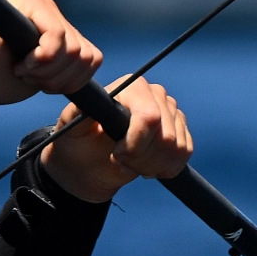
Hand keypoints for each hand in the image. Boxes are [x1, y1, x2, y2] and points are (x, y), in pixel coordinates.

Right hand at [0, 0, 102, 104]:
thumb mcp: (46, 77)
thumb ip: (69, 66)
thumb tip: (91, 59)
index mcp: (59, 29)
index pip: (92, 58)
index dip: (70, 81)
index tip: (42, 83)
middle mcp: (52, 11)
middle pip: (84, 55)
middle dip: (56, 78)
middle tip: (28, 75)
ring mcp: (41, 3)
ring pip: (72, 49)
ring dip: (45, 71)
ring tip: (22, 67)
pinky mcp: (29, 0)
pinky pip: (56, 37)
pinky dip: (41, 59)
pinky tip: (21, 59)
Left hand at [37, 79, 191, 203]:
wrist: (89, 163)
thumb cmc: (78, 142)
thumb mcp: (71, 128)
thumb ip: (78, 113)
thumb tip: (89, 104)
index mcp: (131, 87)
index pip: (149, 117)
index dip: (136, 145)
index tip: (116, 155)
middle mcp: (155, 94)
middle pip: (166, 137)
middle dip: (142, 159)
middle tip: (120, 161)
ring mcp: (171, 111)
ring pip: (177, 148)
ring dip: (152, 165)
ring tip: (131, 164)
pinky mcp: (180, 129)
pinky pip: (185, 153)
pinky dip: (166, 167)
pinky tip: (147, 166)